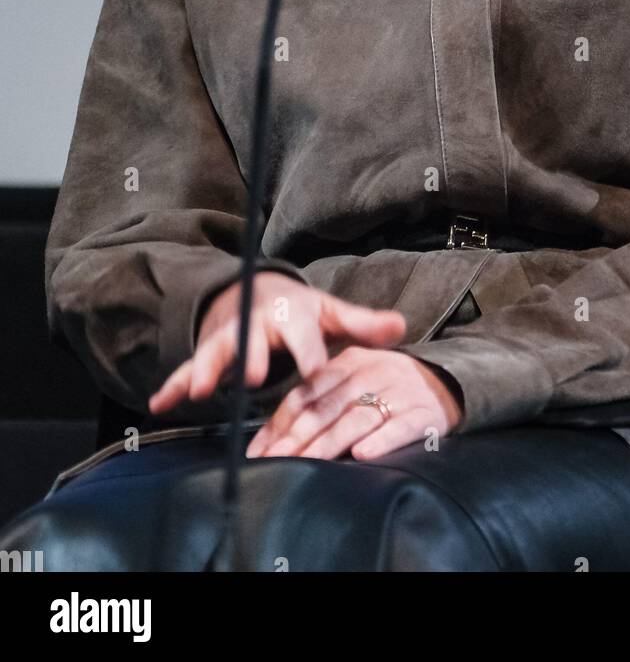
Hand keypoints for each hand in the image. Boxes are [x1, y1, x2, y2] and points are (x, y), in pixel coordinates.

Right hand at [147, 271, 406, 414]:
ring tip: (200, 392)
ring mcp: (229, 337)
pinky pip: (188, 368)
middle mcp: (258, 322)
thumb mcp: (333, 314)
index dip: (309, 352)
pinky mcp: (210, 352)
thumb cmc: (304, 313)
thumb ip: (364, 324)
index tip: (314, 371)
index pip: (304, 334)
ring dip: (205, 369)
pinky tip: (159, 403)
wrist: (263, 294)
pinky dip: (174, 384)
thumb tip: (402, 325)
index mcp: (293, 313)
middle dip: (250, 356)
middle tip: (250, 378)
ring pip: (215, 351)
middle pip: (253, 339)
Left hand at [245, 344, 462, 460]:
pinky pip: (400, 428)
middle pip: (327, 408)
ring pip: (357, 419)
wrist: (445, 379)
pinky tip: (363, 454)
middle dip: (298, 438)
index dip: (281, 422)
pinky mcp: (424, 414)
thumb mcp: (354, 376)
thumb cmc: (387, 384)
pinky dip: (381, 441)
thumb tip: (275, 434)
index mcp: (349, 362)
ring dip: (330, 443)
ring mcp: (397, 393)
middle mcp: (371, 374)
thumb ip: (321, 397)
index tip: (260, 450)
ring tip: (308, 463)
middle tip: (274, 462)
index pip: (308, 393)